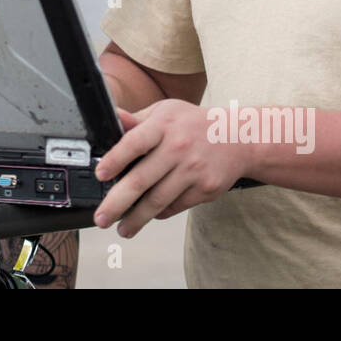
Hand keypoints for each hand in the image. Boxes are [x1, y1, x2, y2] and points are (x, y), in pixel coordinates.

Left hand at [93, 101, 247, 238]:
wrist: (239, 138)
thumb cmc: (194, 124)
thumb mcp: (166, 111)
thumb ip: (137, 119)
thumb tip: (112, 118)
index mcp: (164, 125)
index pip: (134, 143)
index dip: (115, 160)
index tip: (100, 175)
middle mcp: (178, 147)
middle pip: (141, 180)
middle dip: (117, 203)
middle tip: (101, 218)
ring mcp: (193, 170)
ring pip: (158, 200)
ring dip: (136, 219)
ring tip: (122, 229)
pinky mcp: (205, 189)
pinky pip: (175, 206)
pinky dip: (159, 213)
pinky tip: (148, 216)